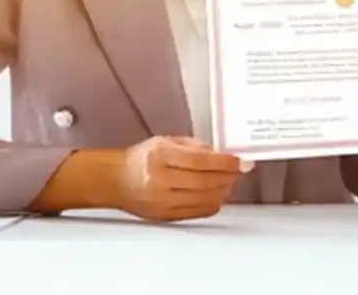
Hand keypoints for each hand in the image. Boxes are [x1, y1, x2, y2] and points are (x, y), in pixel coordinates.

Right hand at [115, 137, 251, 221]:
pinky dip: (213, 203)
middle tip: (239, 170)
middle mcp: (159, 179)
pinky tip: (217, 194)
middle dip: (229, 176)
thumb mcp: (166, 141)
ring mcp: (162, 200)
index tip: (241, 161)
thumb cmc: (141, 158)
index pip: (201, 161)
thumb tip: (223, 154)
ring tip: (229, 181)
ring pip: (205, 199)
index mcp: (160, 155)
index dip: (226, 162)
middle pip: (205, 182)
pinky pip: (198, 212)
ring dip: (224, 190)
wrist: (116, 180)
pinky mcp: (165, 216)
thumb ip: (195, 146)